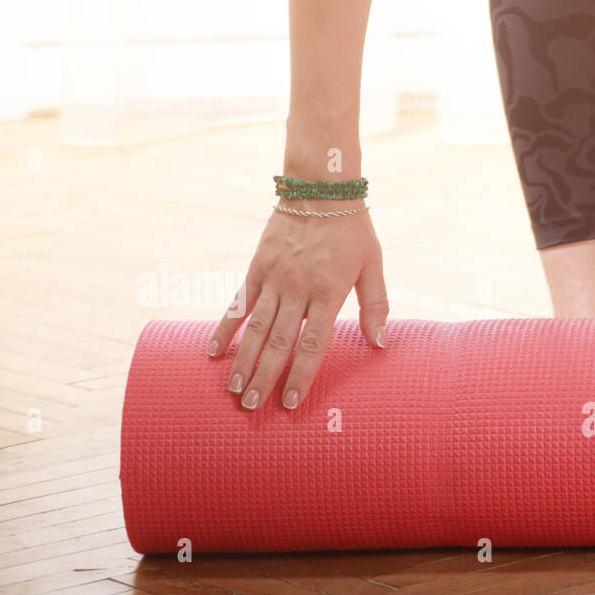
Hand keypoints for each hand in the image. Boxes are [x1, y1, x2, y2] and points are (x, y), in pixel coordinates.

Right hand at [206, 208, 388, 410]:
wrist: (319, 188)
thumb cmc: (352, 230)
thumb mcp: (373, 265)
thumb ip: (376, 306)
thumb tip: (380, 344)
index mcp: (328, 293)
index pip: (312, 344)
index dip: (301, 375)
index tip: (290, 402)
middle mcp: (297, 289)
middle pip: (278, 342)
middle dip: (265, 376)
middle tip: (252, 407)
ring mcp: (273, 278)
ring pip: (255, 327)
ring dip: (242, 360)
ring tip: (234, 389)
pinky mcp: (256, 267)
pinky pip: (238, 303)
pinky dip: (226, 327)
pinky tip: (214, 351)